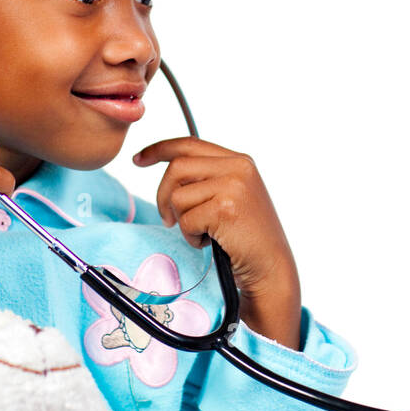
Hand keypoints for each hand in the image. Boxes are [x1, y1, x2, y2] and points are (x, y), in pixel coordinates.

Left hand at [133, 137, 301, 348]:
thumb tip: (170, 171)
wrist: (270, 266)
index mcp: (239, 161)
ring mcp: (233, 186)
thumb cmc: (247, 237)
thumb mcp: (232, 196)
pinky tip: (209, 242)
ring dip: (182, 221)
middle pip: (177, 167)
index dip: (158, 150)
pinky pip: (186, 220)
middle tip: (167, 219)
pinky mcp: (225, 209)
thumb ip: (209, 178)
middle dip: (163, 195)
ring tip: (203, 233)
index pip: (189, 144)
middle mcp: (238, 167)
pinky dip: (191, 236)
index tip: (138, 159)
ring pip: (178, 196)